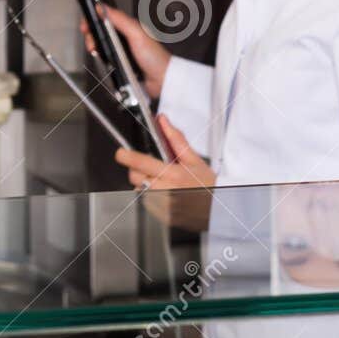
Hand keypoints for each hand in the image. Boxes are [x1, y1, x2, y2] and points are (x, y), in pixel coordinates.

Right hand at [80, 5, 171, 97]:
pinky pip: (104, 61)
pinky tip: (104, 63)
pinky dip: (101, 62)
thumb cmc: (155, 58)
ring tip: (98, 55)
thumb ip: (120, 20)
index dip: (92, 21)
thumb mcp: (137, 34)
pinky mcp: (118, 65)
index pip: (104, 19)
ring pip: (100, 47)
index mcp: (127, 28)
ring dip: (96, 51)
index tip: (85, 27)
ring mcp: (119, 52)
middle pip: (99, 33)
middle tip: (93, 45)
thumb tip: (102, 7)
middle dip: (92, 38)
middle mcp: (122, 39)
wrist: (161, 80)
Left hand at [115, 115, 215, 229]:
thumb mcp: (194, 160)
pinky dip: (151, 197)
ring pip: (139, 190)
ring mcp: (162, 205)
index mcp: (173, 174)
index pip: (141, 162)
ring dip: (145, 184)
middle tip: (153, 169)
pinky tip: (165, 194)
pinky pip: (146, 203)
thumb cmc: (208, 186)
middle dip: (139, 170)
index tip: (121, 153)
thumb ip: (176, 140)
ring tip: (163, 184)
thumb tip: (163, 121)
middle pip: (135, 177)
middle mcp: (165, 190)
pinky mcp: (161, 216)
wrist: (218, 210)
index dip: (126, 156)